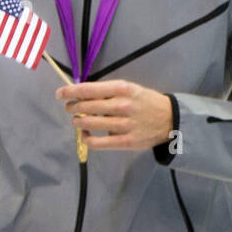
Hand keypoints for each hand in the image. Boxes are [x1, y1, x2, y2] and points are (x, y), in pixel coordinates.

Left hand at [56, 79, 172, 150]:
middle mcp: (122, 105)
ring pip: (88, 123)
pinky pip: (97, 142)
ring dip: (77, 121)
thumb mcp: (128, 88)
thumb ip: (106, 91)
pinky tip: (87, 134)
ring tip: (78, 120)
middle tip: (70, 108)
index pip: (88, 89)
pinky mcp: (126, 142)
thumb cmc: (144, 101)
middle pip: (85, 106)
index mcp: (122, 89)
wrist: (171, 119)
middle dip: (72, 107)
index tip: (60, 94)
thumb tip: (79, 94)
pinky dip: (86, 138)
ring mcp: (124, 125)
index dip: (70, 92)